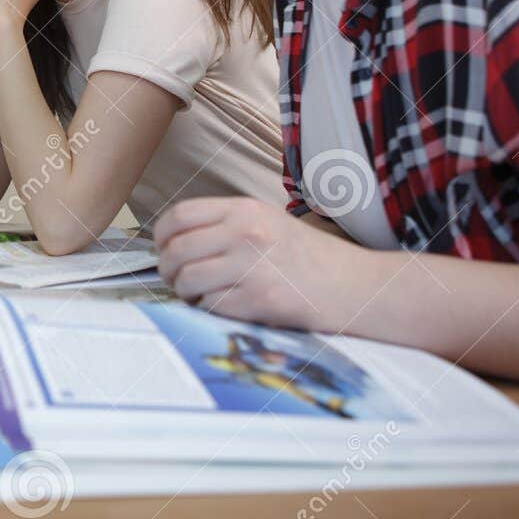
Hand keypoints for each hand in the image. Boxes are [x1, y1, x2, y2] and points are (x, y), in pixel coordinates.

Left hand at [152, 197, 383, 331]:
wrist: (357, 286)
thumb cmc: (309, 258)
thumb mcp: (268, 222)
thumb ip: (224, 224)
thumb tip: (174, 239)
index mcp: (244, 209)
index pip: (179, 216)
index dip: (161, 236)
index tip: (164, 249)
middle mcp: (245, 233)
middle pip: (176, 250)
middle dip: (167, 269)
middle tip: (176, 278)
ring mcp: (252, 266)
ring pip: (187, 279)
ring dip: (184, 292)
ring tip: (197, 294)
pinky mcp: (259, 300)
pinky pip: (210, 305)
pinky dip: (208, 309)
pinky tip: (222, 305)